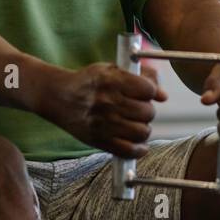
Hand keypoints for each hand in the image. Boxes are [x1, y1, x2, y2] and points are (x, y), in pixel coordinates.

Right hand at [40, 63, 167, 158]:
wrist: (57, 97)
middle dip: (147, 110)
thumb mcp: (110, 69)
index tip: (145, 93)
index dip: (151, 92)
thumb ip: (139, 77)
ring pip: (142, 131)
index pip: (148, 90)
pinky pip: (128, 150)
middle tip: (138, 109)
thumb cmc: (87, 82)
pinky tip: (138, 144)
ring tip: (135, 124)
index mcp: (111, 81)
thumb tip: (163, 95)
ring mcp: (103, 123)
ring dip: (143, 128)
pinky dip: (138, 149)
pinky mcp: (98, 140)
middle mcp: (108, 102)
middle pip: (147, 112)